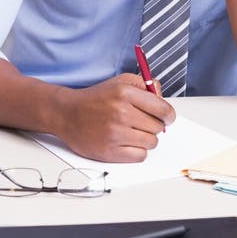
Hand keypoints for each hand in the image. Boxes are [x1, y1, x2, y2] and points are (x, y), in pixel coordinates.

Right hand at [54, 73, 175, 162]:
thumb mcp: (120, 82)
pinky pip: (140, 156)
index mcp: (125, 92)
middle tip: (142, 122)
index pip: (162, 108)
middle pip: (158, 127)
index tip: (167, 117)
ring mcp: (115, 133)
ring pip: (151, 142)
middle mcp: (121, 112)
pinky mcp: (110, 152)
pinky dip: (137, 151)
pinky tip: (127, 142)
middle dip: (154, 125)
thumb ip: (145, 85)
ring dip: (145, 138)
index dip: (168, 115)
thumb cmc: (97, 98)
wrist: (68, 113)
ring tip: (132, 131)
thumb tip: (162, 99)